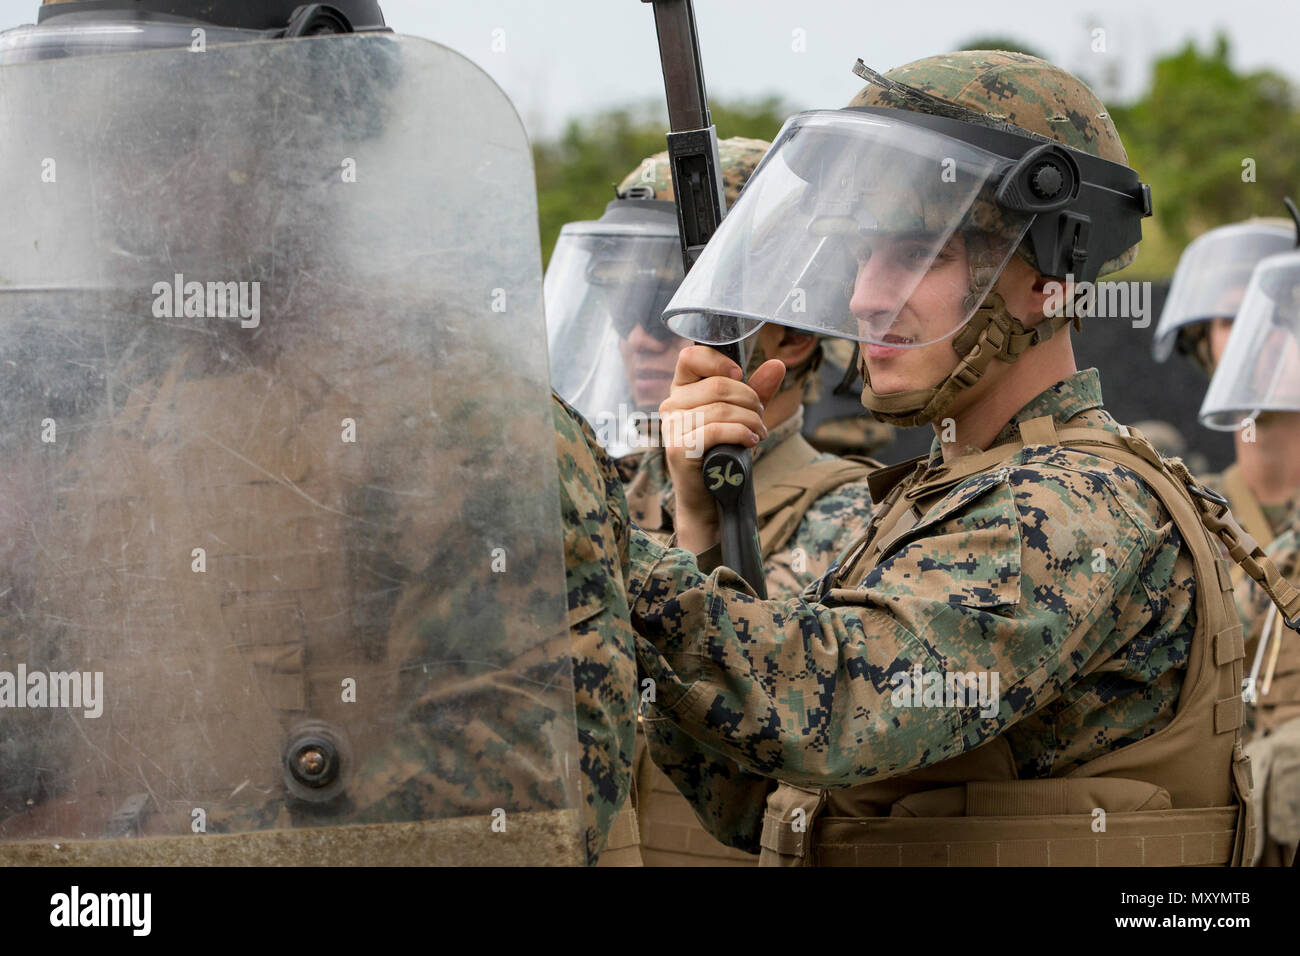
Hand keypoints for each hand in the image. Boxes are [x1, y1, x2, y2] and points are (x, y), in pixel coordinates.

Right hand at [658, 345, 784, 553]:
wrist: (712, 495)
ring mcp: (672, 428)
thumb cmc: (724, 452)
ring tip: (760, 431)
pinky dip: (741, 433)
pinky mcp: (679, 449)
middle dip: (750, 399)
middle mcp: (670, 405)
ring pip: (721, 408)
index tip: (741, 375)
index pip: (690, 357)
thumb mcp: (742, 415)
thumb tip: (777, 364)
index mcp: (681, 390)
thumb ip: (757, 390)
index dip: (718, 362)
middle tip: (761, 416)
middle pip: (717, 385)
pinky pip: (716, 430)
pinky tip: (752, 441)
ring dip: (751, 420)